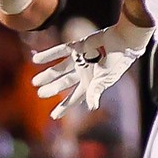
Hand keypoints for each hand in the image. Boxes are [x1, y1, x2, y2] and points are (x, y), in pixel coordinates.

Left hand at [33, 18, 151, 117]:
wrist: (123, 41)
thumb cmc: (117, 62)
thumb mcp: (105, 78)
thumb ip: (95, 91)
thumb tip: (92, 107)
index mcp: (91, 82)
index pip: (75, 97)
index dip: (64, 107)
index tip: (53, 116)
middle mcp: (84, 72)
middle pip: (65, 83)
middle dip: (53, 89)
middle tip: (40, 94)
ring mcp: (80, 59)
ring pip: (59, 69)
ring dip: (47, 74)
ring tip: (35, 81)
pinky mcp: (78, 46)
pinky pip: (59, 51)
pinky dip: (47, 55)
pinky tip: (35, 60)